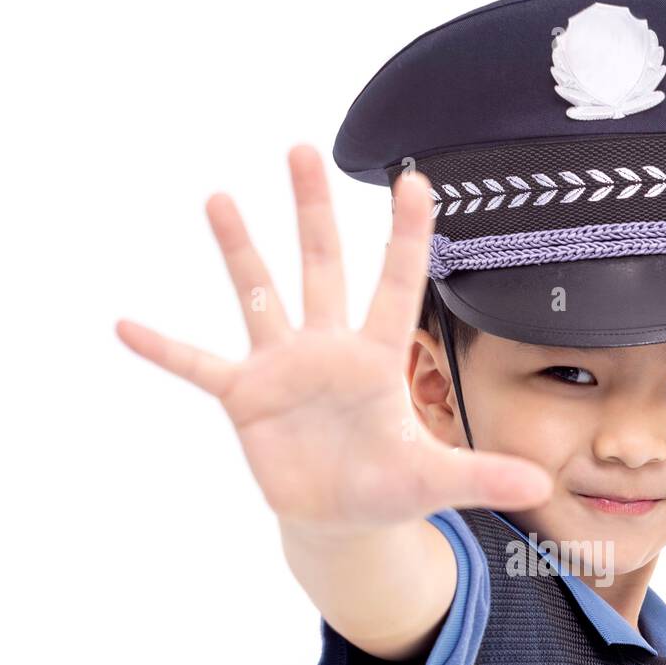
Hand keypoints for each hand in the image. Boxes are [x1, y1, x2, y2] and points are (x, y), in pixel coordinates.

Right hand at [115, 144, 552, 534]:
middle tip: (302, 148)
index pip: (396, 286)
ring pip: (259, 296)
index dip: (406, 237)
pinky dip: (165, 349)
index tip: (414, 180)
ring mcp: (282, 369)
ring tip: (219, 198)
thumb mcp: (436, 481)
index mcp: (377, 360)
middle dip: (312, 211)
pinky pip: (198, 366)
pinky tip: (126, 324)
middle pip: (321, 267)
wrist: (340, 516)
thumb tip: (539, 483)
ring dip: (239, 252)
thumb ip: (482, 474)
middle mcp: (328, 350)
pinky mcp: (245, 399)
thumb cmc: (388, 487)